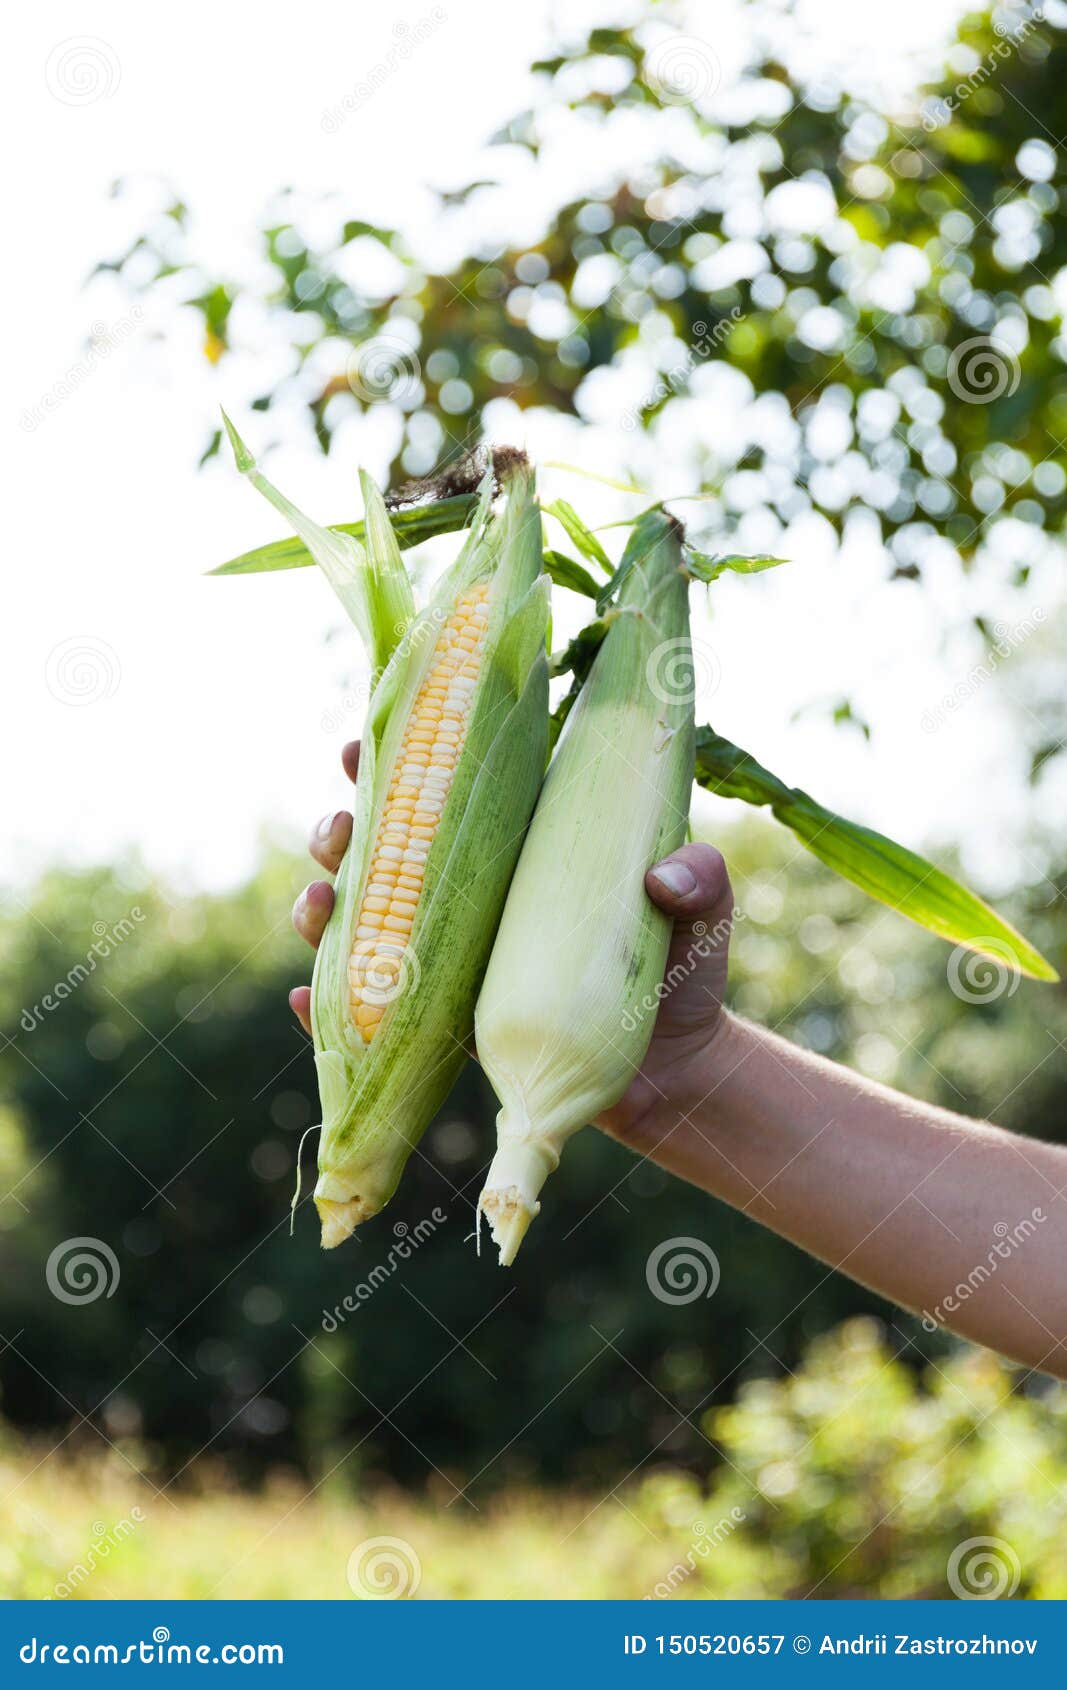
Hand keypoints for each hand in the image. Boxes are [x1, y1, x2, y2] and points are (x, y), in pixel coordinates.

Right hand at [289, 741, 734, 1149]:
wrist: (678, 1073)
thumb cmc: (684, 971)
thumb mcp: (705, 909)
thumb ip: (700, 877)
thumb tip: (661, 879)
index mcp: (520, 848)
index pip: (448, 790)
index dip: (394, 760)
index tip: (352, 745)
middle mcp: (475, 898)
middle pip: (385, 850)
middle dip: (341, 831)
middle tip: (338, 830)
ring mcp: (454, 962)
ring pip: (363, 923)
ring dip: (321, 908)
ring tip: (315, 907)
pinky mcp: (448, 1027)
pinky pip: (372, 1014)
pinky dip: (326, 1007)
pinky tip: (303, 998)